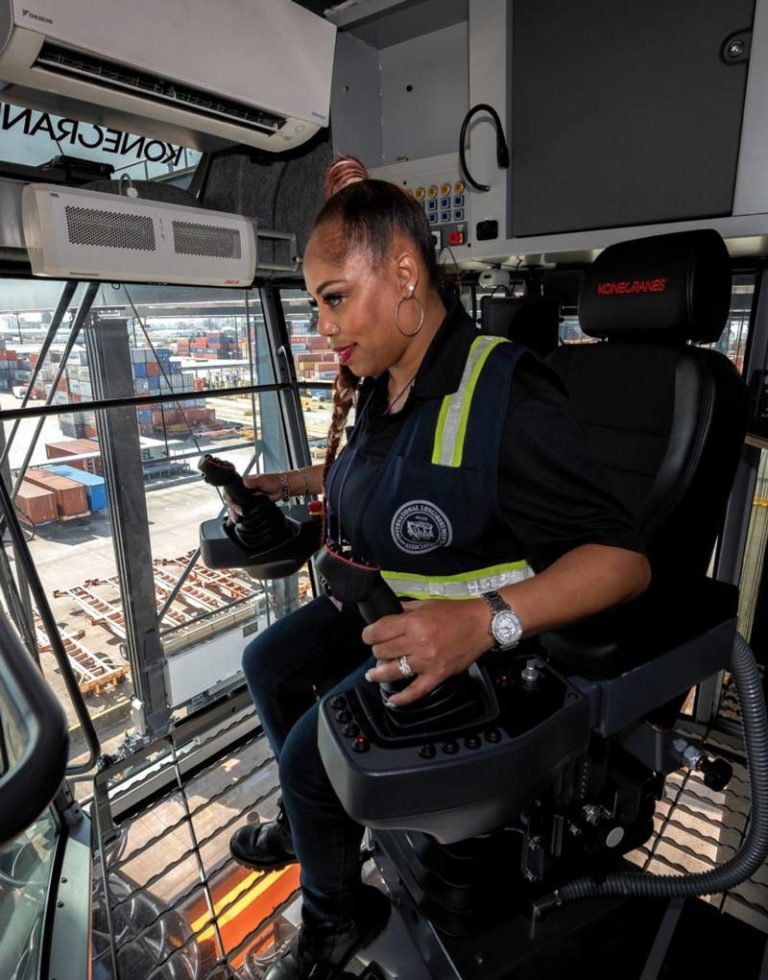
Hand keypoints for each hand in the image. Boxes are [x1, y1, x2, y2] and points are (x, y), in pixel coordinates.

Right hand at [226, 473, 281, 520]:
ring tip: (236, 519)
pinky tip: (235, 521)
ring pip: (236, 507)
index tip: (235, 504)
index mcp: (243, 483)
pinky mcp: (252, 505)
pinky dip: (239, 516)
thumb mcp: (262, 479)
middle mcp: (243, 491)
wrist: (283, 488)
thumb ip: (253, 481)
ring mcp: (247, 499)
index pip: (231, 490)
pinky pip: (243, 511)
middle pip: (232, 500)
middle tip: (237, 514)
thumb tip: (244, 482)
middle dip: (232, 508)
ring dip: (234, 513)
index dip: (230, 498)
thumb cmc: (273, 480)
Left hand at [362, 599, 489, 706]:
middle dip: (377, 650)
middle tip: (379, 650)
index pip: (378, 631)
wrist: (482, 623)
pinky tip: (392, 701)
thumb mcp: (426, 604)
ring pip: (393, 672)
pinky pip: (416, 692)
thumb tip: (387, 615)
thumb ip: (404, 610)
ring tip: (373, 675)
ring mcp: (427, 661)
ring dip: (379, 674)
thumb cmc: (456, 613)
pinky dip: (402, 699)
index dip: (369, 634)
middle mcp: (418, 642)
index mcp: (413, 622)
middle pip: (382, 651)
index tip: (369, 636)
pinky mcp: (437, 675)